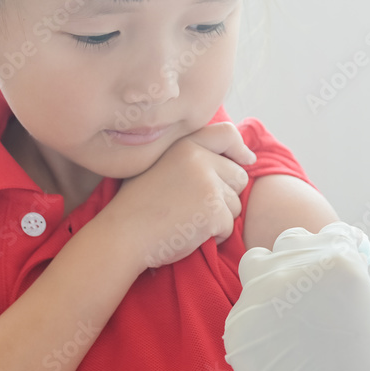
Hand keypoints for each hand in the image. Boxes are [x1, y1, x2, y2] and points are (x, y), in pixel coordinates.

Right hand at [105, 122, 255, 270]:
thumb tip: (232, 157)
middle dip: (226, 194)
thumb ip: (190, 158)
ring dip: (219, 218)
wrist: (123, 234)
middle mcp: (199, 159)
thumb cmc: (138, 205)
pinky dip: (214, 236)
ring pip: (236, 204)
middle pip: (238, 175)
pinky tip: (189, 234)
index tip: (246, 159)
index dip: (240, 148)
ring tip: (187, 220)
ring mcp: (208, 185)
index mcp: (185, 144)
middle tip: (196, 207)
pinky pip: (229, 226)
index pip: (227, 134)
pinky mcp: (213, 211)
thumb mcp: (159, 165)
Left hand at [223, 222, 369, 370]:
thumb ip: (346, 277)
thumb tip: (330, 264)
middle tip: (308, 288)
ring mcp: (263, 292)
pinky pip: (246, 306)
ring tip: (284, 308)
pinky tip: (275, 342)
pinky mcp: (239, 320)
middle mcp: (297, 267)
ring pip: (257, 262)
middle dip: (299, 258)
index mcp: (338, 260)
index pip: (330, 232)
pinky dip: (258, 318)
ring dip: (269, 275)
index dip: (332, 248)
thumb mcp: (369, 310)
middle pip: (290, 240)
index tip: (331, 259)